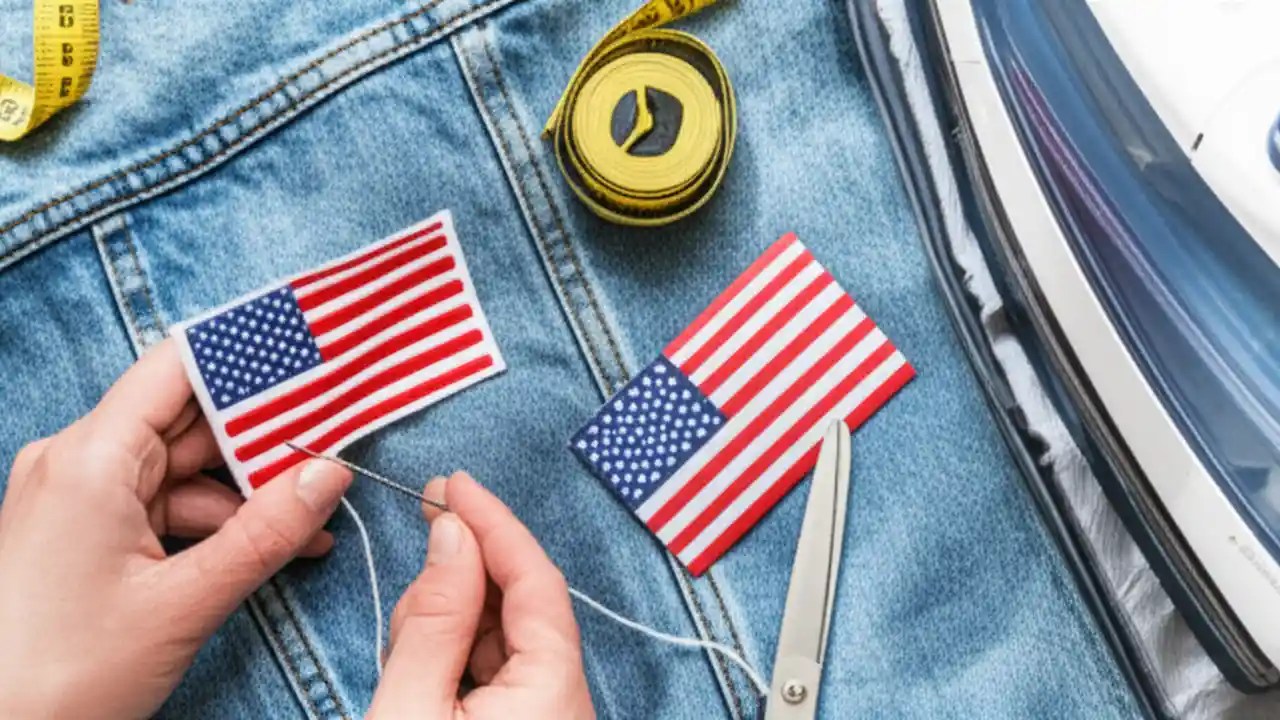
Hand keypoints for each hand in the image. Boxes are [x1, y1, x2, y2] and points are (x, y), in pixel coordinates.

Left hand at [0, 340, 352, 718]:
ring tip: (312, 519)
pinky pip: (161, 503)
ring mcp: (77, 497)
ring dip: (246, 490)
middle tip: (334, 440)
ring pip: (181, 467)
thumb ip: (267, 532)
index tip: (311, 351)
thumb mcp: (183, 603)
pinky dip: (214, 520)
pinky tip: (267, 545)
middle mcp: (77, 462)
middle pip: (188, 419)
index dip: (248, 357)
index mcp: (90, 458)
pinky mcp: (81, 531)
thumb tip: (329, 473)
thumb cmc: (56, 678)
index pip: (180, 369)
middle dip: (264, 435)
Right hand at [369, 472, 594, 719]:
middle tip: (429, 513)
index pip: (536, 580)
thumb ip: (433, 621)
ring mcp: (547, 717)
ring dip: (459, 611)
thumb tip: (451, 536)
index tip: (452, 484)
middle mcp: (566, 701)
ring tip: (406, 624)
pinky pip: (500, 674)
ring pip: (509, 638)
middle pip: (525, 605)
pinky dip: (460, 650)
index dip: (494, 524)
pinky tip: (420, 652)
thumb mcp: (409, 710)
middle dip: (472, 562)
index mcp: (553, 689)